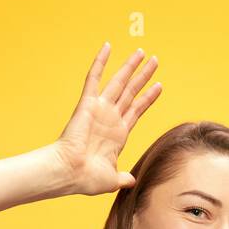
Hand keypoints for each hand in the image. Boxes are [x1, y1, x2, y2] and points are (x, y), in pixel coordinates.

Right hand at [54, 42, 161, 196]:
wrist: (70, 173)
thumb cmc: (86, 179)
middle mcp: (110, 119)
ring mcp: (100, 109)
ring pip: (118, 82)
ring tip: (143, 52)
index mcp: (118, 134)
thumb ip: (123, 177)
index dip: (148, 98)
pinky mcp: (88, 103)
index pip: (136, 110)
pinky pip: (94, 78)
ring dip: (130, 67)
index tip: (158, 85)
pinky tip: (108, 46)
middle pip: (131, 92)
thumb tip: (132, 182)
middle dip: (143, 76)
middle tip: (155, 60)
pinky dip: (100, 62)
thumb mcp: (112, 179)